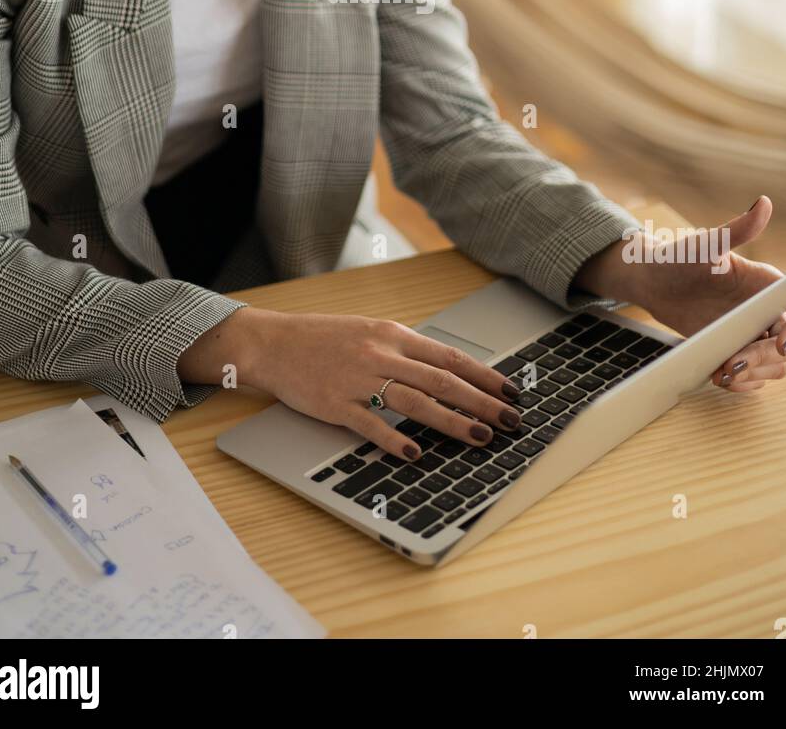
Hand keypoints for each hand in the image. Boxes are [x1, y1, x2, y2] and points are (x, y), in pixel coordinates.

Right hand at [238, 308, 524, 458]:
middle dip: (482, 403)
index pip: (449, 357)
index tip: (511, 392)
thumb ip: (405, 350)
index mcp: (393, 334)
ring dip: (452, 422)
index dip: (484, 376)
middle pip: (442, 381)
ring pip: (415, 402)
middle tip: (511, 421)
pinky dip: (395, 440)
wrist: (274, 343)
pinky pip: (371, 424)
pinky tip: (415, 454)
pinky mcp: (337, 404)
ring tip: (480, 438)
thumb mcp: (369, 331)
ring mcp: (359, 380)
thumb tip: (446, 371)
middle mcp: (381, 354)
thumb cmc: (323, 339)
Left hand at [580, 197, 785, 392]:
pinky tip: (722, 379)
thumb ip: (737, 229)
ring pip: (775, 364)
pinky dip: (744, 383)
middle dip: (766, 357)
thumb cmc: (679, 257)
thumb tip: (764, 203)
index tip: (781, 341)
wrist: (651, 282)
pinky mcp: (735, 349)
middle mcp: (767, 309)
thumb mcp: (706, 244)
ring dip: (756, 373)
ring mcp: (752, 332)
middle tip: (733, 361)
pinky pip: (754, 375)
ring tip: (724, 371)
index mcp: (768, 284)